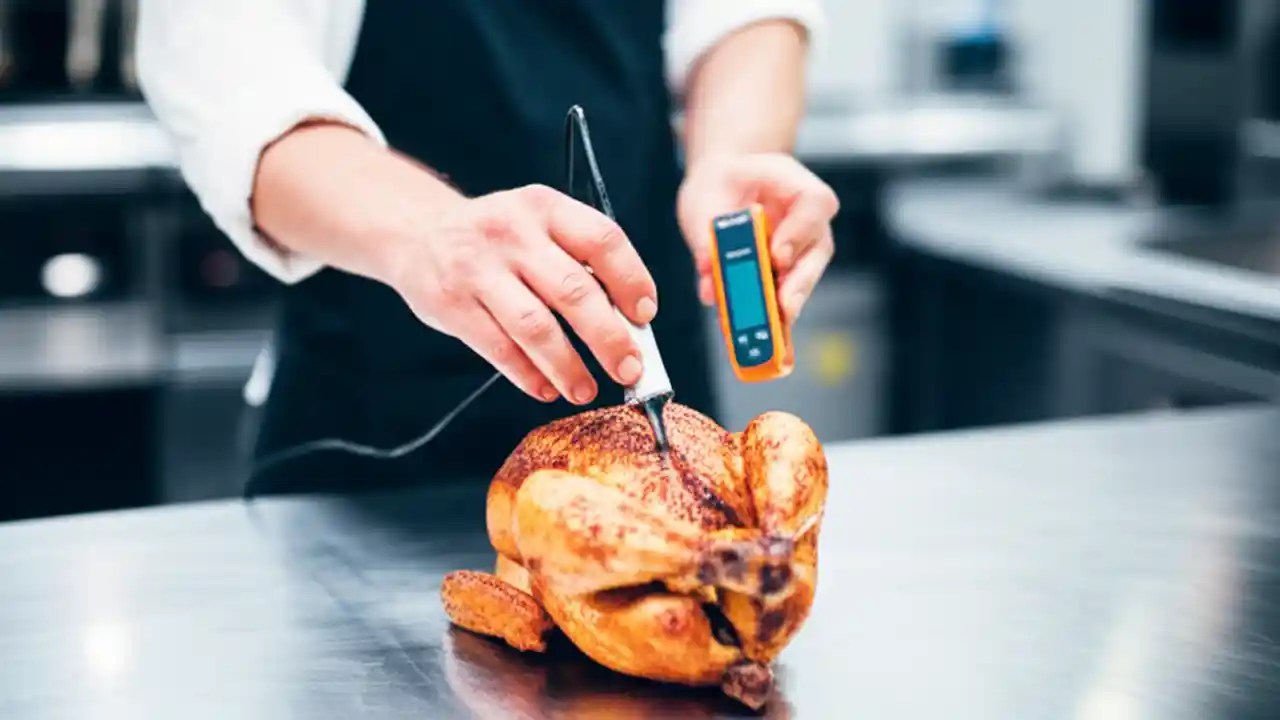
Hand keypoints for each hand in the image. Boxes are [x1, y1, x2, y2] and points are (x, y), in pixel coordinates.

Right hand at [387, 184, 657, 404]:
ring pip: (535, 327)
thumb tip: (629, 323)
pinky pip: (499, 349)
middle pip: (574, 290)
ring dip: (568, 366)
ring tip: (585, 390)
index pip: (602, 240)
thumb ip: (578, 261)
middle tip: (630, 369)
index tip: (645, 315)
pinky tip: (546, 388)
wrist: (418, 233)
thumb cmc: (498, 240)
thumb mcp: (537, 225)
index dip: (632, 281)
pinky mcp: (451, 304)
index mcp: (544, 207)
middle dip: (609, 338)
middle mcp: (512, 232)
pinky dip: (529, 375)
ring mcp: (477, 268)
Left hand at [677, 154, 837, 323]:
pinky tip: (737, 322)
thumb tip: (707, 264)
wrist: (721, 189)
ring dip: (781, 304)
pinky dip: (758, 312)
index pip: (815, 205)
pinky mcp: (782, 276)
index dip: (799, 233)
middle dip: (798, 283)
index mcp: (798, 187)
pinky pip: (776, 297)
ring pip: (801, 279)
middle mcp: (808, 222)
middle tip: (784, 307)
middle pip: (816, 251)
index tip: (778, 256)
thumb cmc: (722, 182)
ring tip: (762, 326)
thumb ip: (710, 227)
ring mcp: (800, 251)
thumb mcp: (709, 192)